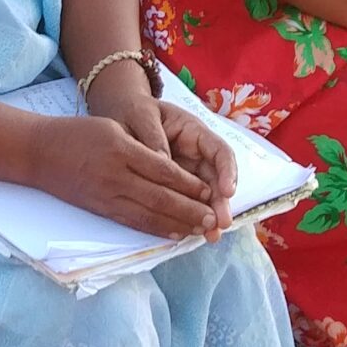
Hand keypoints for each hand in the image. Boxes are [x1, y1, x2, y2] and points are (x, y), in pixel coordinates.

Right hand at [31, 113, 221, 239]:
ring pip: (149, 214)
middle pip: (161, 197)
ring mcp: (107, 195)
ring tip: (200, 230)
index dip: (189, 184)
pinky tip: (173, 234)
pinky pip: (132, 222)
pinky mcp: (100, 209)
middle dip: (190, 210)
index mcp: (122, 149)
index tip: (209, 190)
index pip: (164, 170)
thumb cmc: (77, 134)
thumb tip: (172, 169)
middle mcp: (116, 175)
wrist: (39, 153)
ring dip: (178, 224)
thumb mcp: (112, 127)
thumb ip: (141, 146)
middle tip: (213, 218)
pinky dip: (156, 230)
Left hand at [91, 76, 238, 229]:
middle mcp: (196, 154)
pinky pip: (186, 201)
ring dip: (209, 214)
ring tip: (211, 235)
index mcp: (194, 132)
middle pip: (216, 178)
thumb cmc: (133, 111)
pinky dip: (190, 216)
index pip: (220, 151)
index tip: (227, 191)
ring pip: (205, 194)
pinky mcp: (174, 186)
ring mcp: (187, 171)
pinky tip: (191, 232)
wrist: (118, 117)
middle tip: (220, 223)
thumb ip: (153, 136)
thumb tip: (163, 161)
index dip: (227, 171)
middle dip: (220, 201)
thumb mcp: (141, 115)